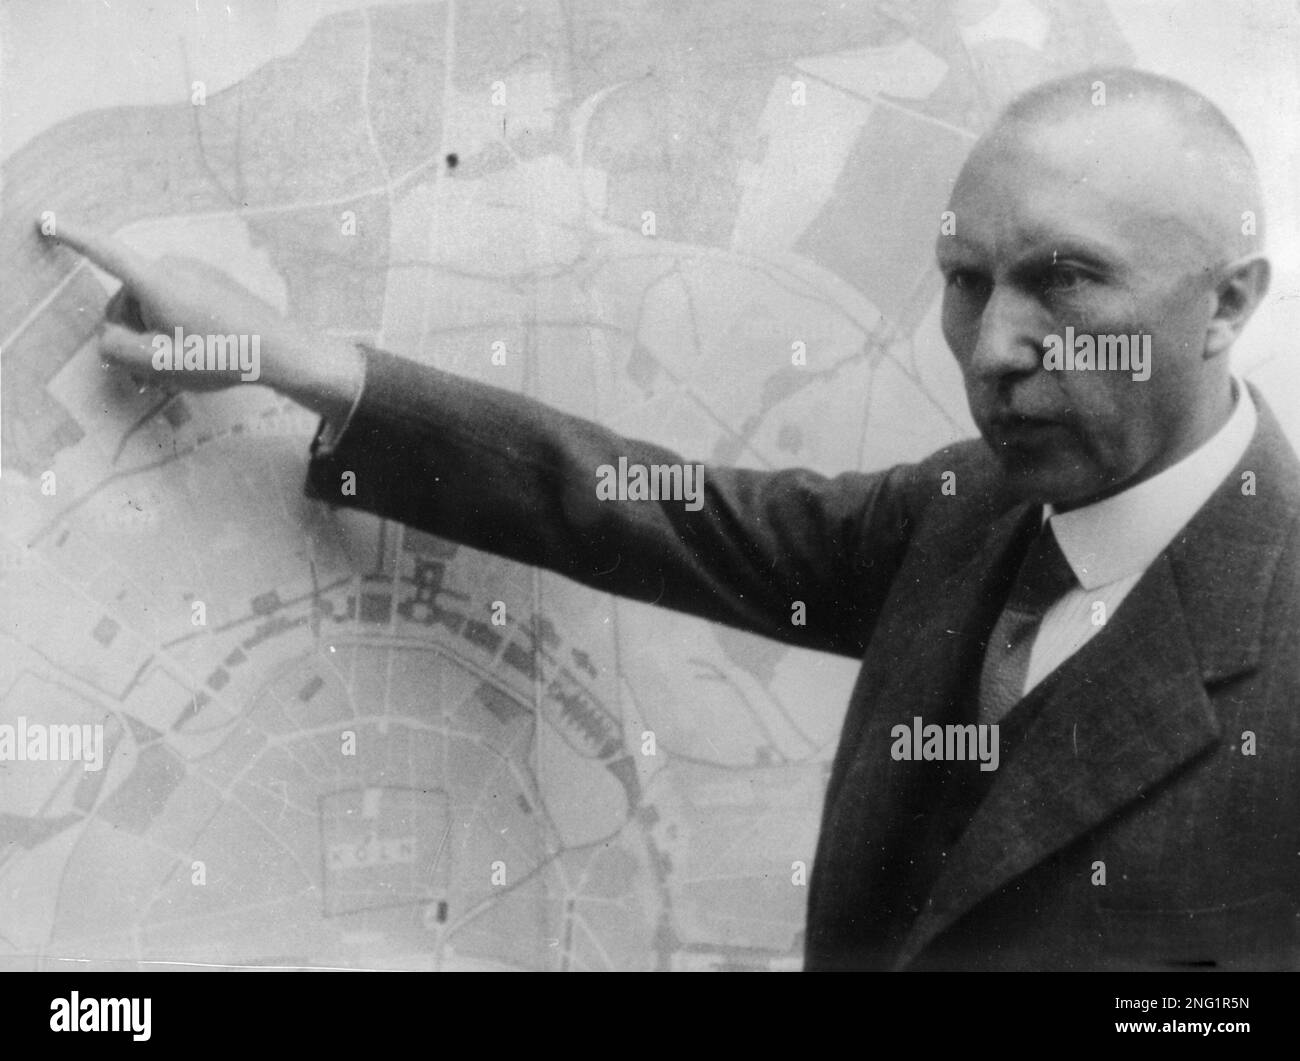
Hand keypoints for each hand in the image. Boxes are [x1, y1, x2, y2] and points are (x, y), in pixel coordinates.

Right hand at [42, 220, 364, 416]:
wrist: (282, 351)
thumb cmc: (221, 356)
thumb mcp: (159, 363)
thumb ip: (117, 348)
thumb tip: (110, 334)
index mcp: (155, 280)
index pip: (104, 253)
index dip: (73, 238)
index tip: (47, 221)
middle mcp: (174, 266)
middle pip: (128, 296)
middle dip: (130, 329)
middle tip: (148, 369)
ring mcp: (197, 272)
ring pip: (154, 302)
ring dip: (155, 332)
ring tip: (176, 367)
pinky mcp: (214, 282)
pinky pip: (179, 300)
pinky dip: (176, 325)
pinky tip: (195, 354)